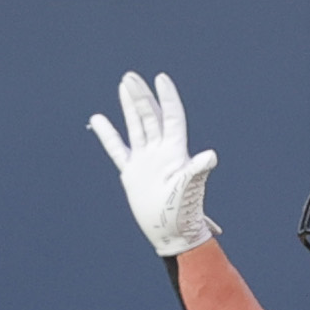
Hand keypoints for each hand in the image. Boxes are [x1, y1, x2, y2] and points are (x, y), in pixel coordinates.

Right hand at [88, 72, 220, 258]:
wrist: (171, 232)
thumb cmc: (183, 212)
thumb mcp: (189, 189)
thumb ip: (196, 170)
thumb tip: (211, 156)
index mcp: (175, 151)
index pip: (172, 117)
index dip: (167, 97)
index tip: (161, 78)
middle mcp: (160, 151)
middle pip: (151, 116)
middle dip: (141, 95)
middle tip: (131, 76)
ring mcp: (145, 160)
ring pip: (136, 126)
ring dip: (130, 106)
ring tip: (124, 85)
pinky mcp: (132, 172)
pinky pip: (118, 149)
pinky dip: (108, 135)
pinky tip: (99, 120)